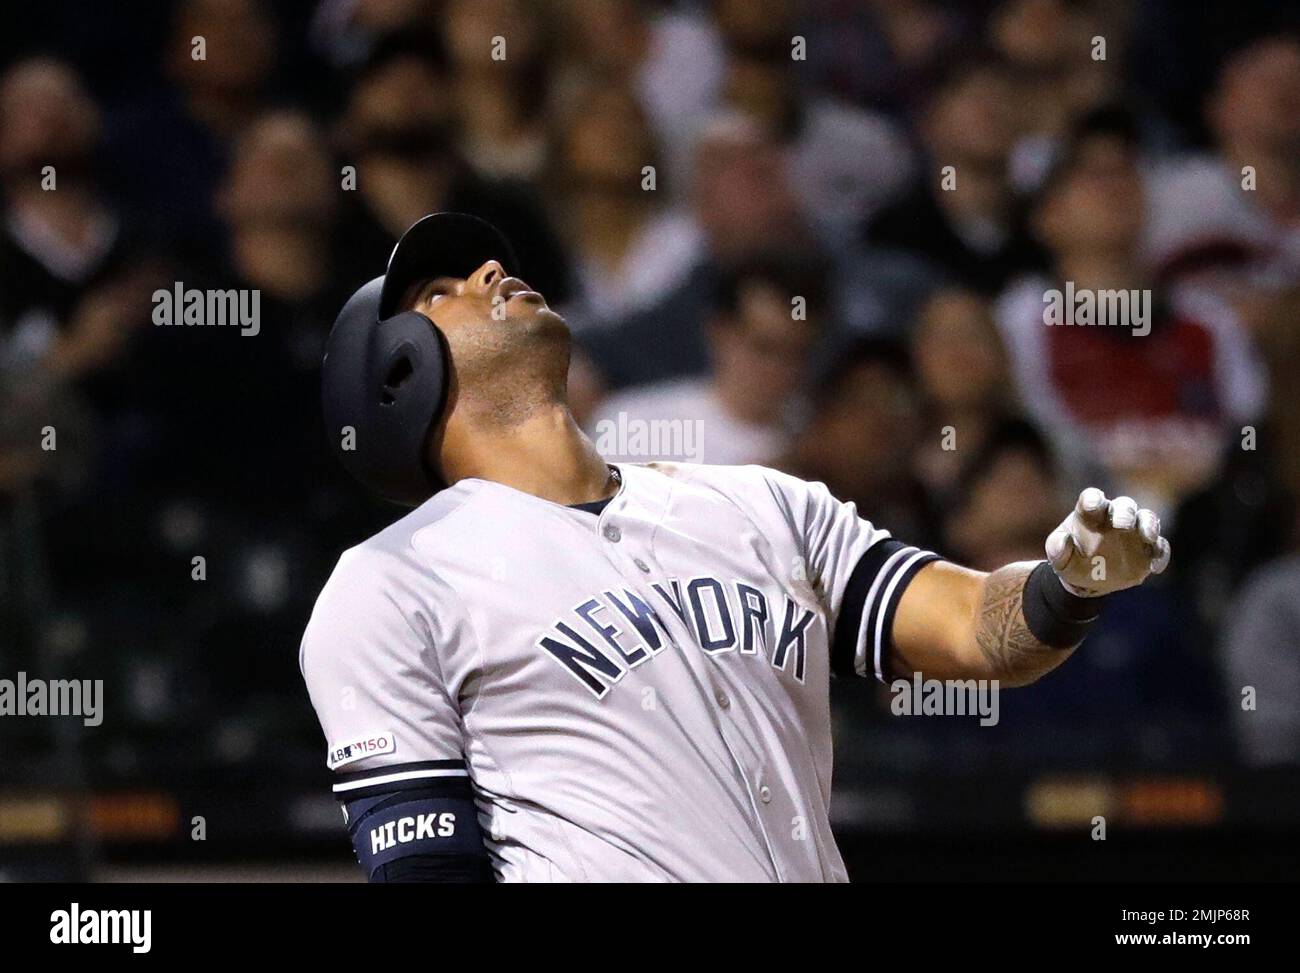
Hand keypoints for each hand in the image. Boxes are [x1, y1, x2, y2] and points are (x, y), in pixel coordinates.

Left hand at [1045, 488, 1170, 596]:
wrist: (1088, 580)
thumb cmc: (1071, 560)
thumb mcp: (1058, 558)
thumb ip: (1056, 548)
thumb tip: (1062, 540)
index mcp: (1090, 513)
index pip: (1092, 498)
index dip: (1093, 499)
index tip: (1093, 503)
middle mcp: (1115, 516)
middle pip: (1124, 505)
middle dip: (1125, 512)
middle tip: (1123, 524)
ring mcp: (1135, 531)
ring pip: (1147, 519)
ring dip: (1149, 526)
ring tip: (1148, 537)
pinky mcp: (1148, 549)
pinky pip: (1160, 547)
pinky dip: (1160, 554)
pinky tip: (1154, 567)